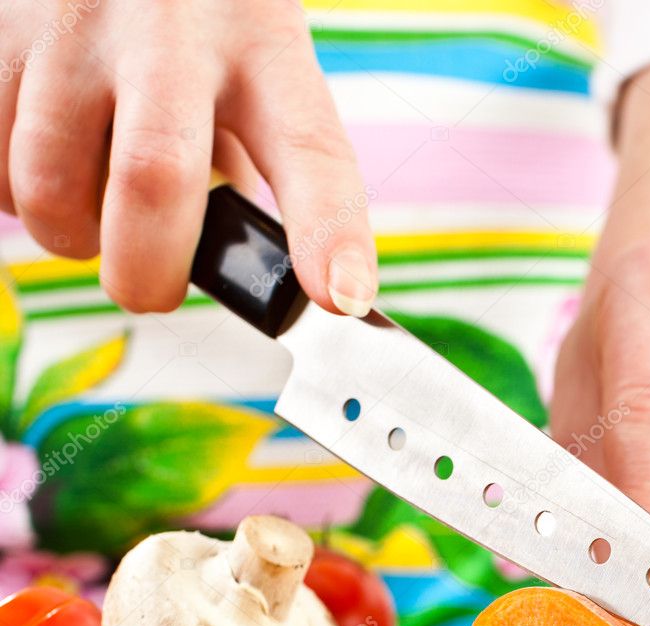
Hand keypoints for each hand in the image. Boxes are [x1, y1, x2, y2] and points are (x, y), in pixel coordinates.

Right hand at [0, 0, 375, 315]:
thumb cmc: (192, 23)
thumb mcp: (249, 65)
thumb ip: (253, 160)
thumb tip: (241, 271)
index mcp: (263, 41)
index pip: (309, 148)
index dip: (328, 233)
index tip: (341, 298)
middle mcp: (171, 22)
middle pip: (155, 177)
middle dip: (148, 270)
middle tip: (149, 289)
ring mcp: (72, 18)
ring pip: (51, 185)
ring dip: (71, 234)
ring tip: (91, 208)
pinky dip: (16, 192)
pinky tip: (45, 156)